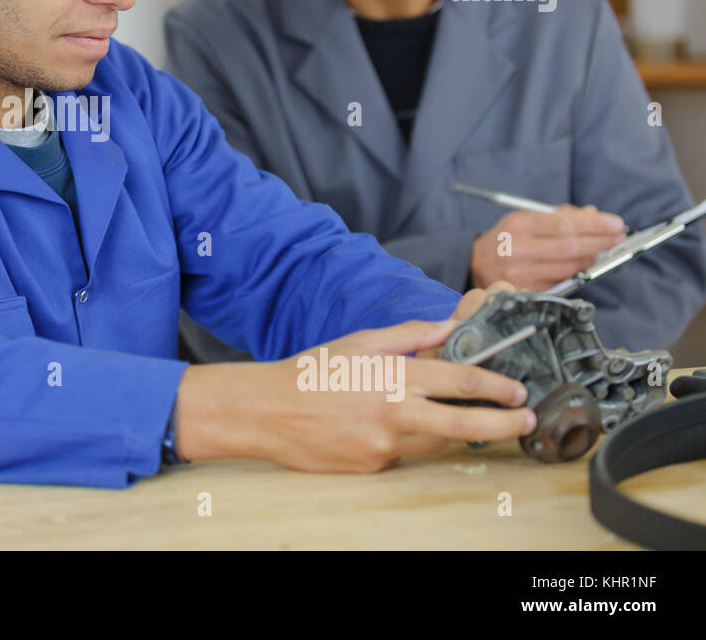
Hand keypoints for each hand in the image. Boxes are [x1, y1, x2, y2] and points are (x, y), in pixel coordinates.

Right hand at [174, 292, 533, 471]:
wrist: (267, 412)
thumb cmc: (310, 373)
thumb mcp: (359, 342)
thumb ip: (408, 334)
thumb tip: (446, 325)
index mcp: (394, 377)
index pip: (460, 382)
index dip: (496, 387)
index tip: (516, 392)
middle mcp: (394, 414)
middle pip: (464, 425)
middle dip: (503, 424)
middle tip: (525, 421)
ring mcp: (384, 446)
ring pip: (436, 443)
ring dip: (450, 431)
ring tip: (453, 419)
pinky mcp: (372, 467)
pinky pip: (402, 454)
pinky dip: (404, 441)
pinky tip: (382, 427)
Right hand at [470, 204, 624, 290]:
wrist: (476, 263)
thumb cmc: (507, 238)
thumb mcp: (526, 218)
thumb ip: (559, 216)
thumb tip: (593, 214)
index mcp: (518, 225)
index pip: (564, 224)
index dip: (594, 225)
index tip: (616, 223)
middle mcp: (517, 249)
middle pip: (570, 247)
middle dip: (600, 242)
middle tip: (618, 238)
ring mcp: (519, 273)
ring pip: (569, 267)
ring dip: (592, 259)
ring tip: (605, 251)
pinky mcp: (524, 290)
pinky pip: (561, 282)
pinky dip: (578, 273)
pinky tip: (586, 265)